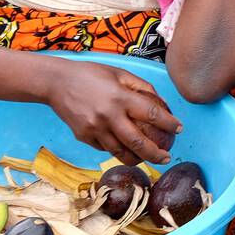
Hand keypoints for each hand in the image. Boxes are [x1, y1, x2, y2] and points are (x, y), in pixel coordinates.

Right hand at [44, 61, 181, 164]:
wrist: (56, 82)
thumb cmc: (91, 75)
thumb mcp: (120, 73)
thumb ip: (143, 87)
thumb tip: (164, 104)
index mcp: (120, 97)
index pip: (152, 114)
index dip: (169, 123)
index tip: (179, 129)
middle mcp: (108, 115)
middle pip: (138, 143)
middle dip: (156, 154)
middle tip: (167, 157)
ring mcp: (94, 129)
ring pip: (121, 152)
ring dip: (138, 159)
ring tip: (149, 160)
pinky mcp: (83, 137)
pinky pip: (105, 149)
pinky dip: (117, 150)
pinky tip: (126, 151)